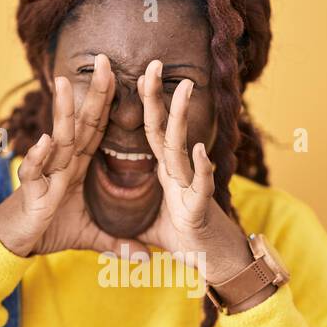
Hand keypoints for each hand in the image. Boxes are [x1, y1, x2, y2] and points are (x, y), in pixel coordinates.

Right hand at [0, 55, 150, 258]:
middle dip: (92, 94)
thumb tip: (146, 257)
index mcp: (77, 164)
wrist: (18, 244)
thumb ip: (119, 241)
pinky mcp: (31, 193)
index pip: (97, 129)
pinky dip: (38, 157)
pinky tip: (45, 141)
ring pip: (57, 139)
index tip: (124, 75)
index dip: (109, 104)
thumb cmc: (51, 229)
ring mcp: (46, 174)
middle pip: (81, 123)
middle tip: (104, 61)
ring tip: (67, 84)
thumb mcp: (92, 236)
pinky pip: (34, 172)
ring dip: (62, 113)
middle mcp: (62, 162)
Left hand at [135, 60, 261, 293]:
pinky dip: (200, 168)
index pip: (152, 132)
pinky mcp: (200, 212)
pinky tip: (197, 148)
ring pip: (182, 149)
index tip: (135, 75)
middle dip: (158, 98)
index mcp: (166, 173)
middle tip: (152, 63)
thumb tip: (108, 198)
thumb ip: (132, 210)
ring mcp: (191, 189)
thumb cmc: (187, 240)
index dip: (144, 105)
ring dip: (181, 119)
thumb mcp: (150, 223)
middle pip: (164, 130)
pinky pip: (200, 186)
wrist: (218, 263)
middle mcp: (179, 174)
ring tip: (182, 89)